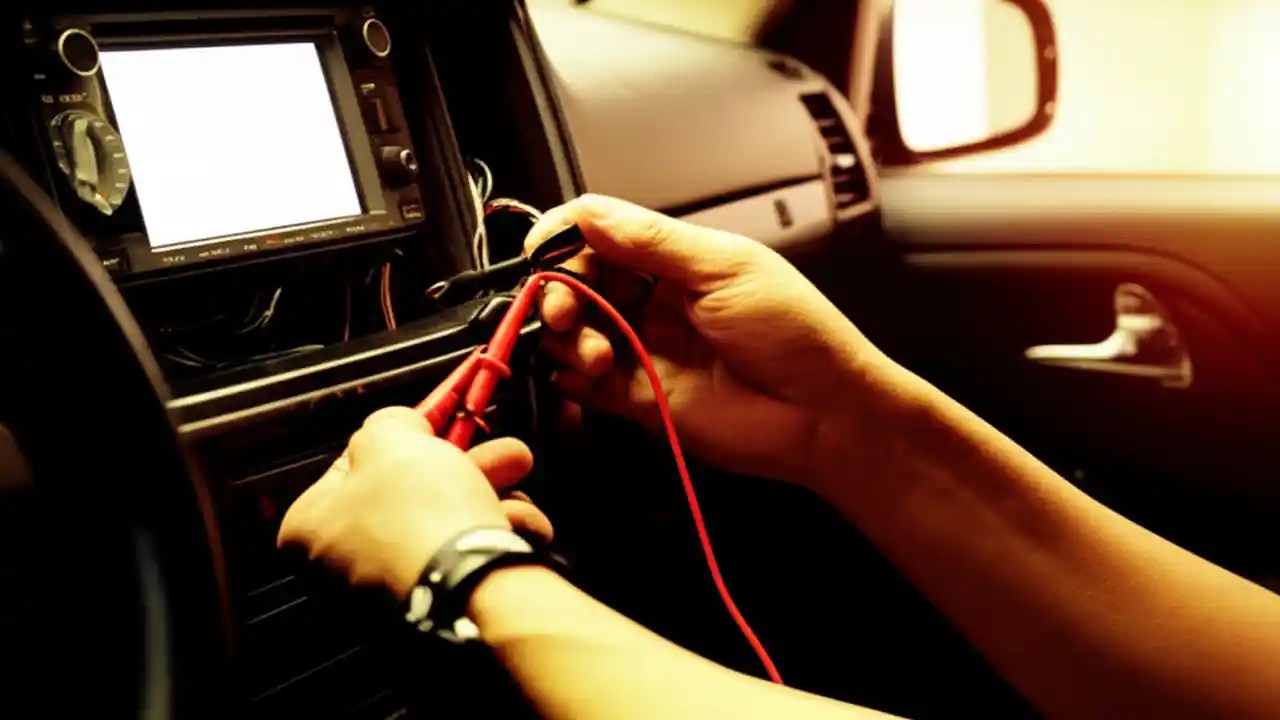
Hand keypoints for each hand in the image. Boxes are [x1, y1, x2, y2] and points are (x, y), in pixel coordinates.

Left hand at [277, 407, 551, 598]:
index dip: (402, 443)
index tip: (438, 430)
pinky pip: (466, 566)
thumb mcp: (391, 438)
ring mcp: (389, 600)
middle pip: (410, 499)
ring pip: (448, 530)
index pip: (353, 470)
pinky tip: (521, 529)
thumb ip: (388, 423)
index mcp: (310, 531)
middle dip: (469, 467)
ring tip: (521, 491)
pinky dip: (499, 540)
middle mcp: (340, 571)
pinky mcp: (436, 617)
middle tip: (506, 455)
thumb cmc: (418, 511)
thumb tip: (402, 428)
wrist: (470, 591)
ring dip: (495, 499)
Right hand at [526, 194, 886, 484]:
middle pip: (576, 284)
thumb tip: (588, 213)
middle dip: (559, 292)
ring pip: (573, 334)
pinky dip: (571, 378)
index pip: (600, 236)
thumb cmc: (796, 334)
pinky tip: (585, 375)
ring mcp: (643, 351)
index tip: (541, 250)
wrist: (823, 414)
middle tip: (567, 309)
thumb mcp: (725, 268)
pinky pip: (584, 386)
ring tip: (595, 353)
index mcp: (676, 260)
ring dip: (567, 339)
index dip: (565, 239)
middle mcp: (653, 302)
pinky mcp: (639, 401)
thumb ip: (650, 241)